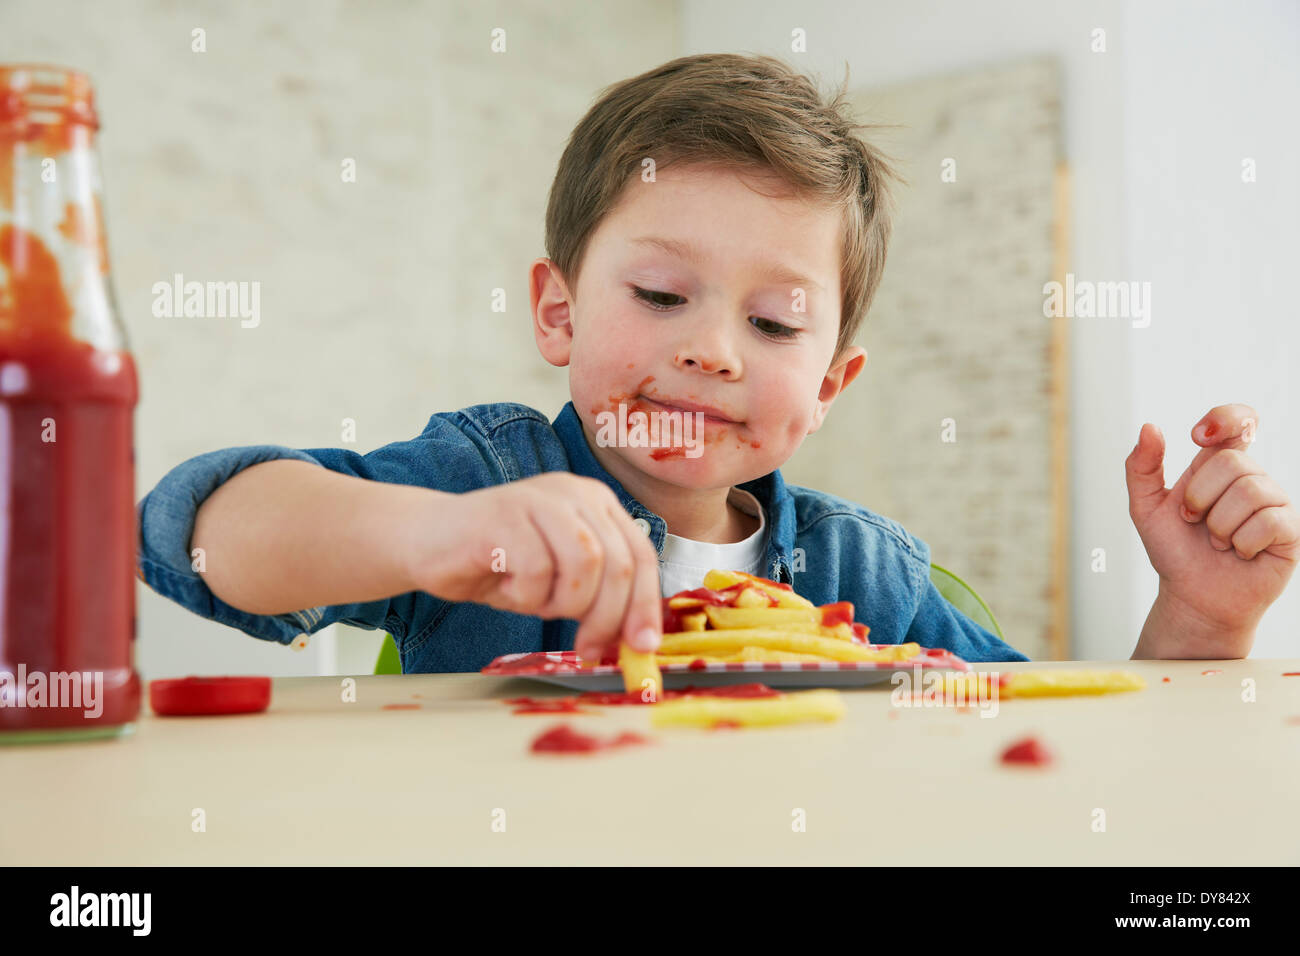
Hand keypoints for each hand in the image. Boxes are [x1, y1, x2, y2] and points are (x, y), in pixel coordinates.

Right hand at [407, 473, 662, 660]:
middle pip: (619, 564)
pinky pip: (536, 571)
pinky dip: (524, 596)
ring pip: (584, 565)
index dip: (646, 606)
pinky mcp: (506, 515)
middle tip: (588, 648)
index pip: (641, 555)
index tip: (642, 647)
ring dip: (561, 602)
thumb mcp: (561, 581)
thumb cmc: (498, 564)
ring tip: (532, 600)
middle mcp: (574, 493)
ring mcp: (540, 500)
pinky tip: (504, 586)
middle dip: (607, 617)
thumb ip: (600, 597)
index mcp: (596, 504)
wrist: (428, 542)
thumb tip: (638, 640)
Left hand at [1125, 404, 1298, 655]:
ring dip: (1219, 525)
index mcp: (1217, 466)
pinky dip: (1242, 543)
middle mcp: (1250, 478)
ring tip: (1217, 542)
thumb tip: (1150, 427)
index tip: (1197, 436)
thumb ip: (1141, 467)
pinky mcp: (1289, 530)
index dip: (1225, 418)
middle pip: (1230, 461)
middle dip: (1199, 497)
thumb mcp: (1145, 507)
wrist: (1193, 597)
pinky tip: (1240, 553)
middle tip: (1194, 521)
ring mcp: (1274, 503)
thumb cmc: (1174, 551)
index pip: (1237, 421)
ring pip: (1249, 491)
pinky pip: (1268, 521)